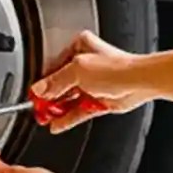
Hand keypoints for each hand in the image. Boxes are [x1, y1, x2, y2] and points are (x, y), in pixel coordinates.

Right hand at [31, 30, 151, 133]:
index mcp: (79, 48)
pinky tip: (57, 124)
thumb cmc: (117, 68)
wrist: (139, 81)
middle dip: (49, 98)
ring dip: (57, 109)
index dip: (43, 81)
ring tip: (44, 118)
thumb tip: (39, 90)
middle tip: (37, 108)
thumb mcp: (77, 70)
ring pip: (69, 99)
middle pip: (61, 83)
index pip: (54, 66)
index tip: (33, 93)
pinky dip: (67, 118)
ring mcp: (93, 83)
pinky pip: (78, 111)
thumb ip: (56, 82)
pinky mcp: (98, 100)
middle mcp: (86, 64)